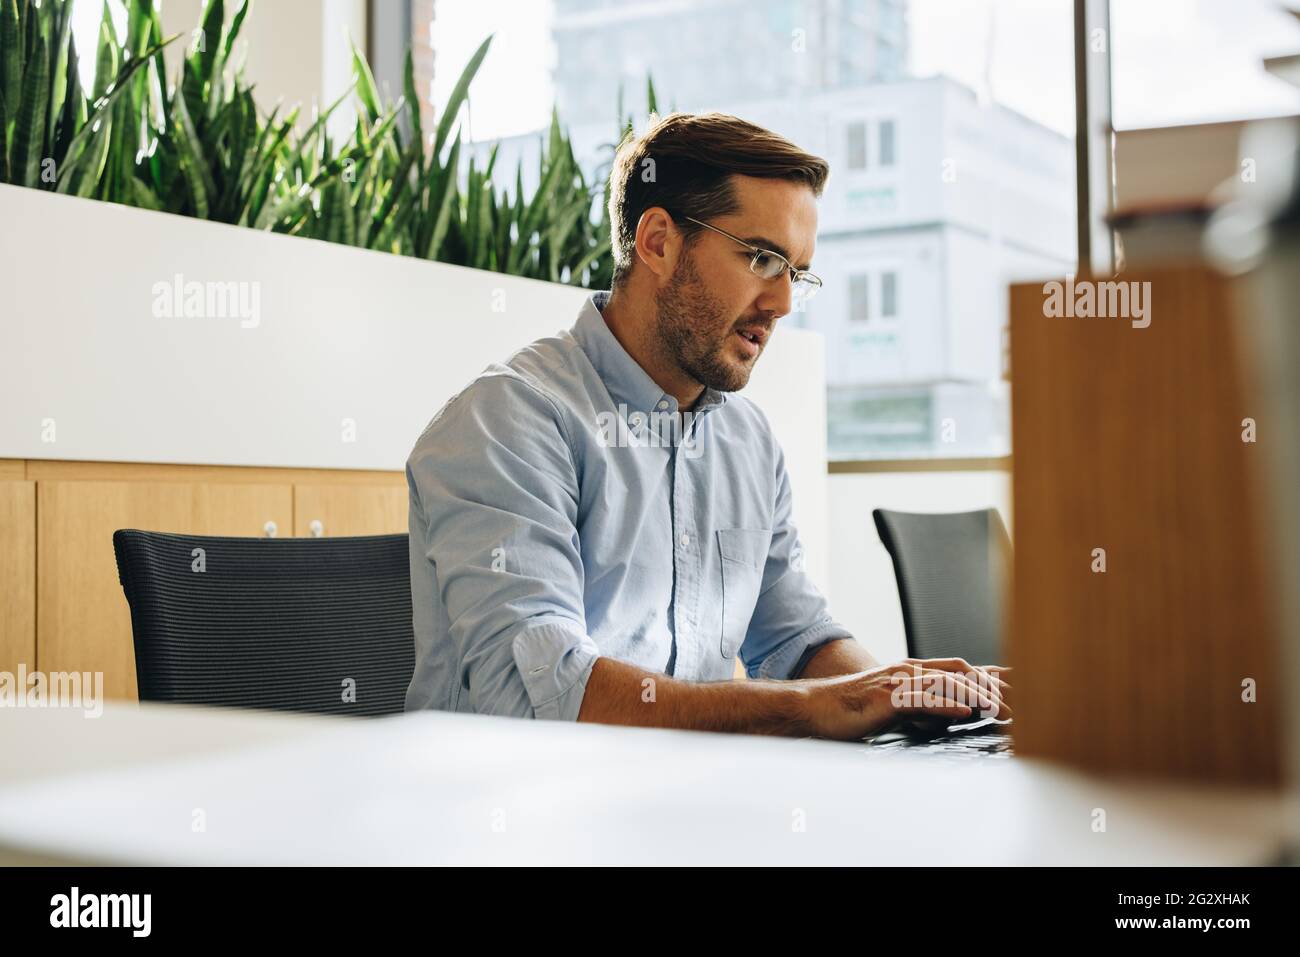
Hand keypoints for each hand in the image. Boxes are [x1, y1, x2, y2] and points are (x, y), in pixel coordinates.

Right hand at [803, 657, 1012, 740]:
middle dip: (995, 684)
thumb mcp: (894, 704)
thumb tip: (954, 712)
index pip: (961, 668)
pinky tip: (965, 710)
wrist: (815, 708)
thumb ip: (923, 704)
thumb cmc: (849, 710)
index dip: (991, 674)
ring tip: (1006, 709)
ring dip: (979, 695)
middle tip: (1026, 699)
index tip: (1021, 682)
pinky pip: (922, 699)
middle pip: (962, 672)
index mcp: (912, 672)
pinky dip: (946, 703)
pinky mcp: (887, 697)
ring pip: (947, 683)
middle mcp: (909, 671)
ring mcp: (898, 682)